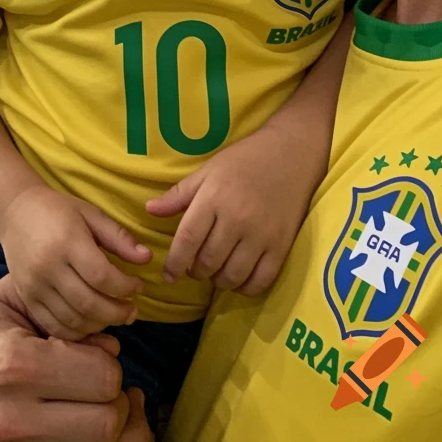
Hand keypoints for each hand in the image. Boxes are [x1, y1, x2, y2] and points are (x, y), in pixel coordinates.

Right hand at [0, 187, 150, 340]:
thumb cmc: (58, 210)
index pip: (102, 277)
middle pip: (89, 303)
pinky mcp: (26, 298)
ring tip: (115, 316)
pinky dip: (77, 332)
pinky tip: (92, 322)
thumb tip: (147, 258)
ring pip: (73, 320)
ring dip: (100, 324)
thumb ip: (119, 237)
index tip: (138, 286)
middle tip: (132, 310)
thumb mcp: (91, 214)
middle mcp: (48, 267)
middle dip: (118, 312)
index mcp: (67, 242)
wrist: (15, 212)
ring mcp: (34, 286)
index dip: (126, 287)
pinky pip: (54, 326)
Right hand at [0, 274, 151, 441]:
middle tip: (94, 379)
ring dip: (101, 422)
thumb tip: (111, 346)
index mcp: (13, 363)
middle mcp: (12, 415)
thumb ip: (66, 311)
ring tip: (87, 400)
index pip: (101, 376)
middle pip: (105, 422)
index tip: (93, 352)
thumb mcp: (14, 298)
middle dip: (110, 396)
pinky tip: (75, 417)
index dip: (107, 361)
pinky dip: (84, 440)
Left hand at [147, 122, 319, 294]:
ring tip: (216, 270)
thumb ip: (179, 195)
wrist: (290, 154)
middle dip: (196, 271)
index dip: (175, 263)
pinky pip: (261, 281)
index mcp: (213, 198)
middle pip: (208, 262)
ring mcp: (261, 235)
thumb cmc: (244, 160)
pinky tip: (239, 277)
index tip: (168, 276)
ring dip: (218, 281)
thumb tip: (150, 210)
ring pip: (232, 276)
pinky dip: (245, 287)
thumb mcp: (207, 171)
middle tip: (195, 267)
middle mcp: (236, 219)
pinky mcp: (282, 246)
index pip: (187, 240)